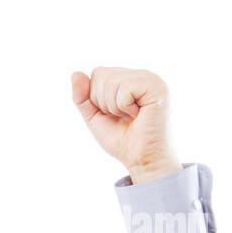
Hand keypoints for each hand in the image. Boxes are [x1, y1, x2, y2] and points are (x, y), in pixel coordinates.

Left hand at [71, 67, 179, 182]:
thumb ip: (82, 96)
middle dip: (104, 102)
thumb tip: (74, 73)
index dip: (97, 98)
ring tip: (130, 117)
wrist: (142, 159)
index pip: (98, 73)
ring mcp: (151, 79)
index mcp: (128, 78)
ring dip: (114, 106)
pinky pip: (124, 88)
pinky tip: (138, 115)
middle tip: (123, 117)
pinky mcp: (157, 87)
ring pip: (111, 81)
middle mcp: (141, 75)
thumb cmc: (121, 139)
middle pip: (102, 74)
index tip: (114, 114)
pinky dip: (124, 107)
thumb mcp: (94, 116)